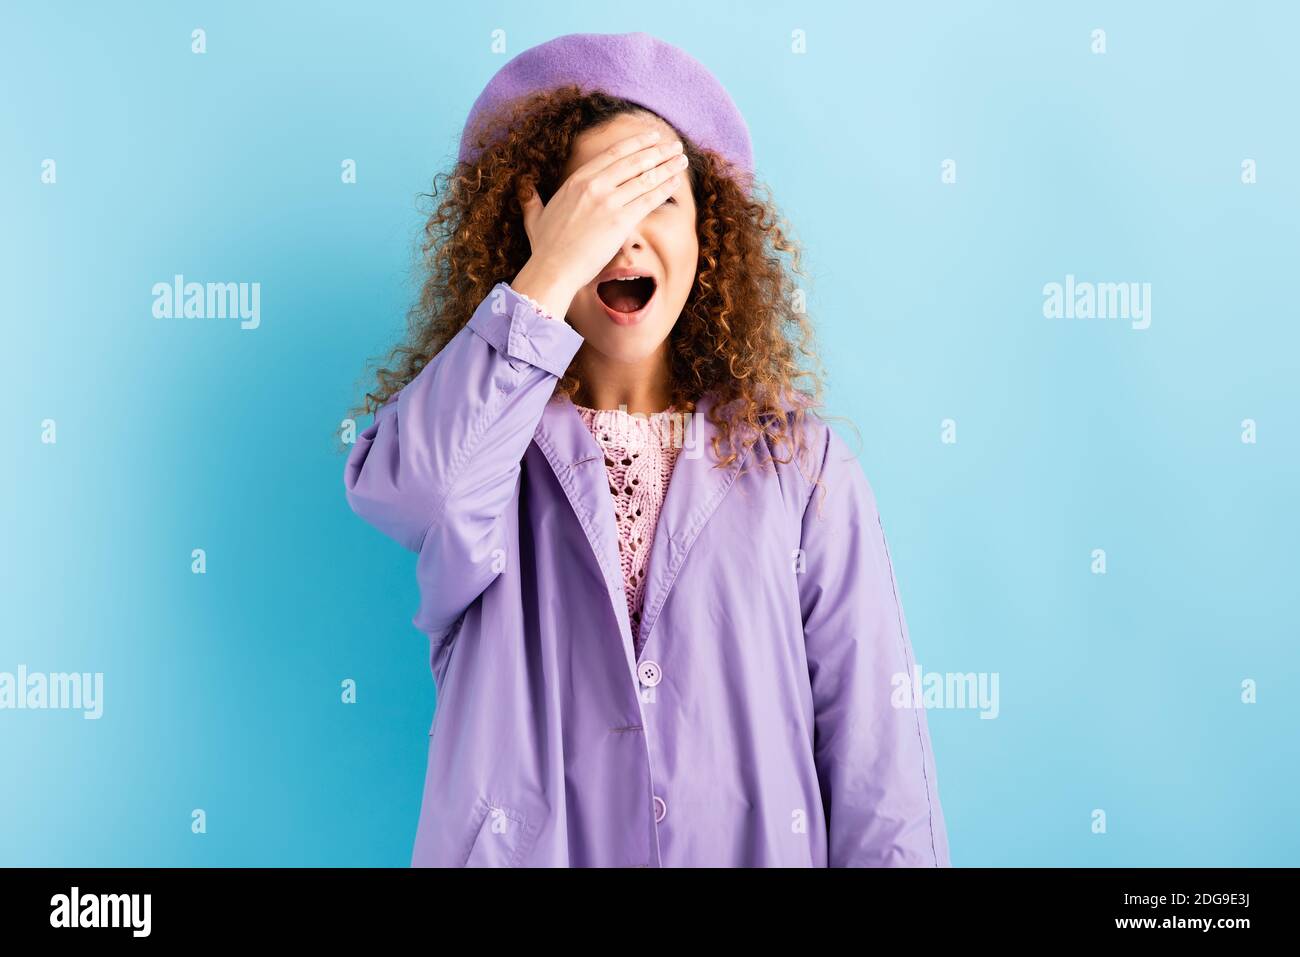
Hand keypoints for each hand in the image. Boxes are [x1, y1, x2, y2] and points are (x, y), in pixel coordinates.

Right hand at [511, 129, 687, 317]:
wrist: (552, 270)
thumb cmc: (544, 249)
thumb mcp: (534, 217)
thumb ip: (532, 200)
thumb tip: (525, 190)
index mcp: (576, 180)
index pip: (613, 154)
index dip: (636, 144)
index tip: (652, 138)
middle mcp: (593, 186)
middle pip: (633, 161)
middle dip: (658, 151)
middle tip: (675, 145)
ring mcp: (608, 202)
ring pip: (645, 178)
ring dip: (667, 167)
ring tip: (681, 160)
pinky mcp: (620, 222)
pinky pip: (648, 200)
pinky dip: (664, 189)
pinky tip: (676, 182)